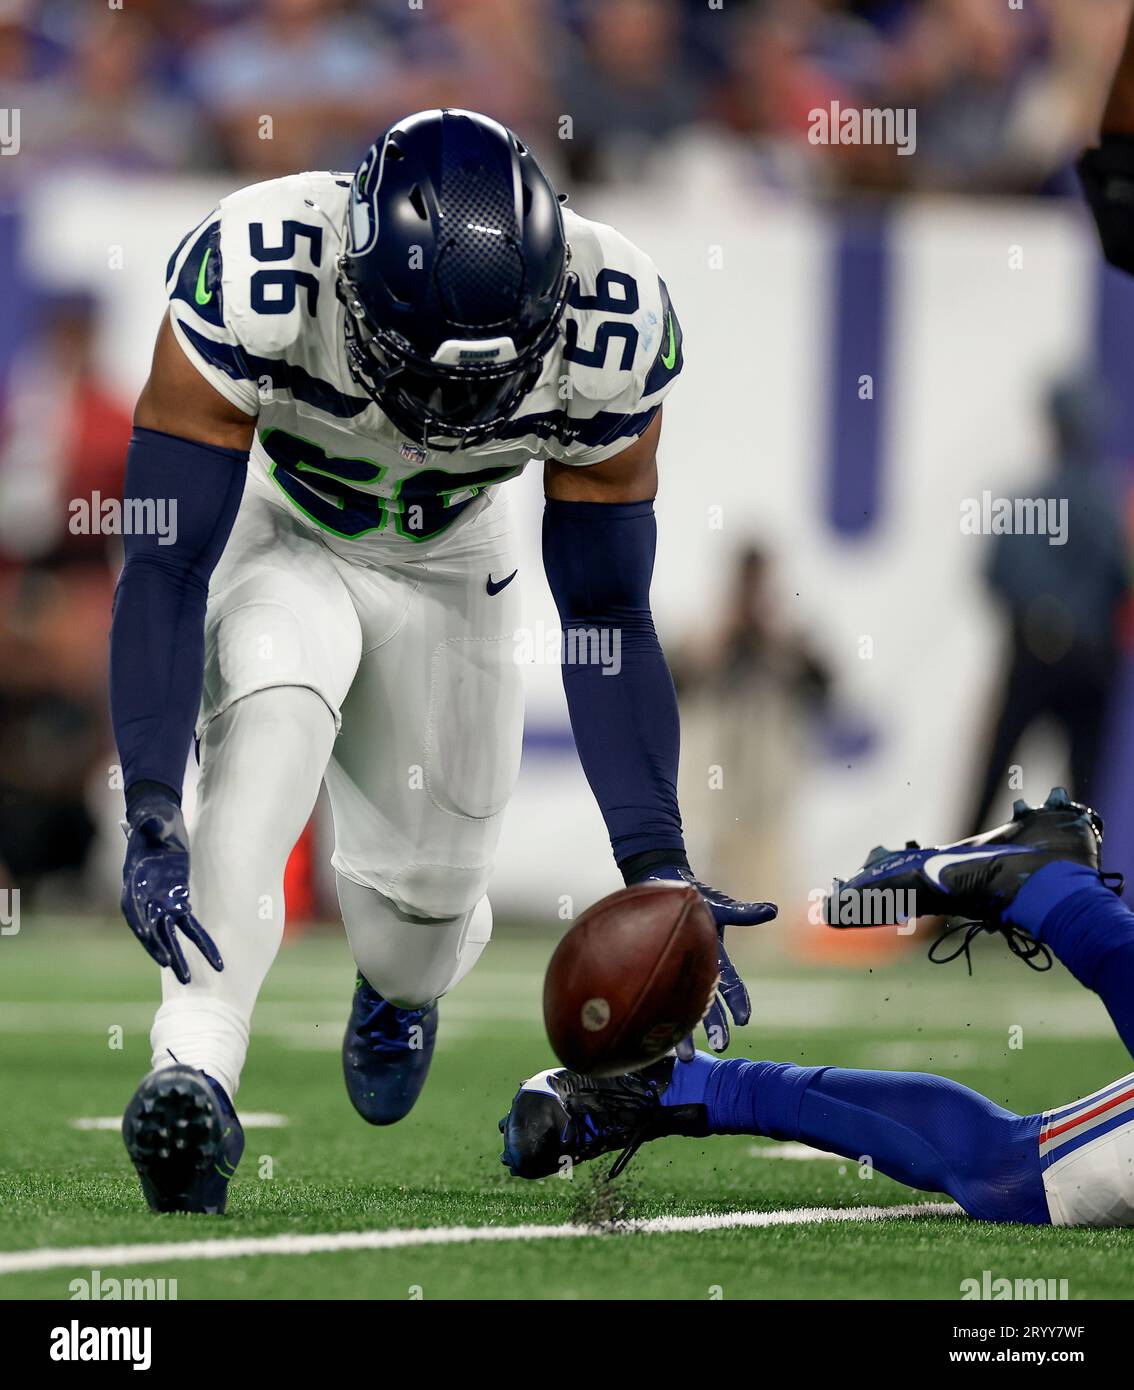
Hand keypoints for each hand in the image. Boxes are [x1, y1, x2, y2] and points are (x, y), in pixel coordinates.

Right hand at [120, 792, 222, 984]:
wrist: (160, 820)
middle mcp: (145, 900)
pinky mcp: (178, 900)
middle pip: (155, 933)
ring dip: (180, 956)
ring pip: (170, 935)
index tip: (155, 947)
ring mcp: (161, 903)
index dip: (145, 931)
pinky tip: (209, 956)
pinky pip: (189, 925)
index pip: (135, 914)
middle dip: (166, 954)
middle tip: (182, 976)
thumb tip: (150, 824)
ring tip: (190, 979)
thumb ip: (152, 826)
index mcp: (133, 885)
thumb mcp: (153, 821)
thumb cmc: (154, 821)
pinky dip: (198, 940)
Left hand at [637, 866, 776, 1057]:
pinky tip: (649, 1035)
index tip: (744, 1021)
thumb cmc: (692, 895)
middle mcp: (699, 969)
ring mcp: (679, 971)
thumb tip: (772, 910)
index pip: (731, 985)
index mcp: (716, 956)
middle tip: (719, 1046)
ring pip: (683, 1007)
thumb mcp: (719, 905)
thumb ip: (743, 913)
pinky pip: (658, 996)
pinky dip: (657, 1015)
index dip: (739, 1002)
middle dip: (715, 1025)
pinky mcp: (659, 969)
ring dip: (685, 1032)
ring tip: (683, 1056)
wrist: (661, 885)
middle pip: (709, 1004)